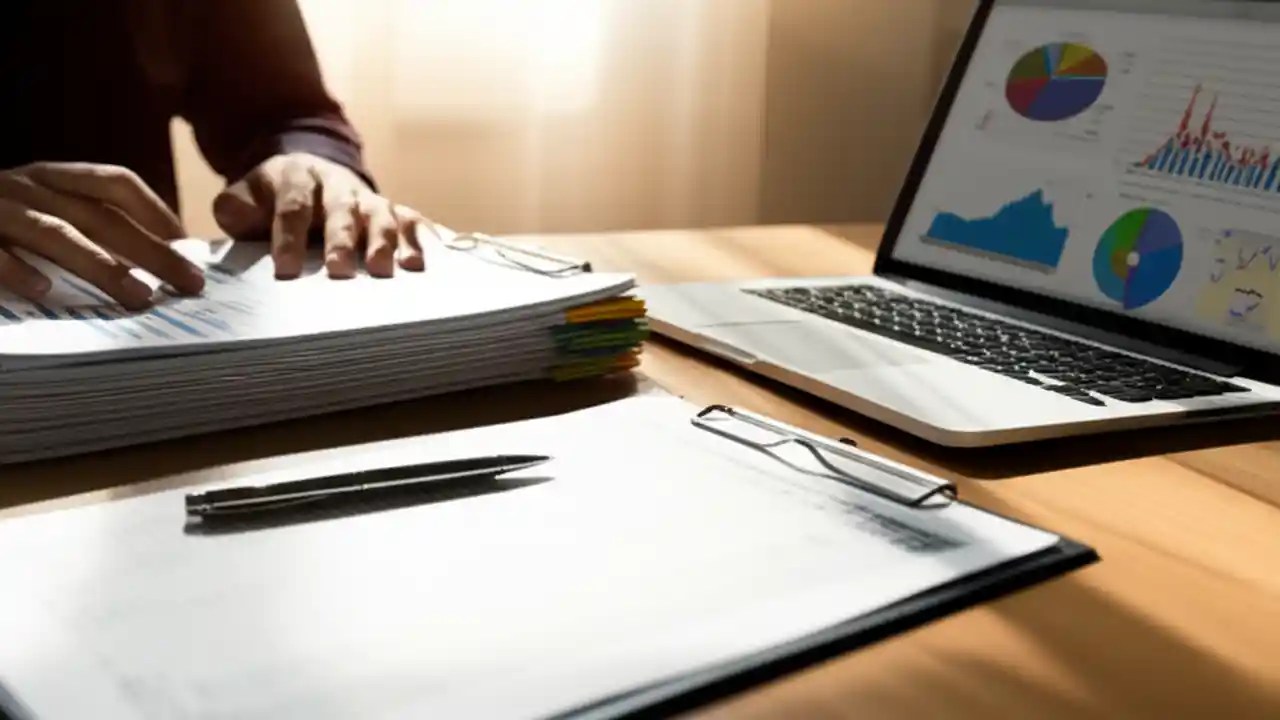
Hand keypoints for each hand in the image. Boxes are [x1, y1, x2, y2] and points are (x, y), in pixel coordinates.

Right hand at [0, 162, 203, 308]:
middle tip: (189, 284)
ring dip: (100, 264)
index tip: (188, 245)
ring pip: (53, 231)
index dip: (156, 210)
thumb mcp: (33, 211)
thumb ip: (79, 224)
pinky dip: (14, 268)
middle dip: (150, 250)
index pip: (113, 182)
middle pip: (98, 215)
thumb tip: (153, 257)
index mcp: (46, 178)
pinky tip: (44, 292)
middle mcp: (22, 186)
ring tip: (138, 296)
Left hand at [212, 153, 424, 279]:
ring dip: (385, 242)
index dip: (288, 237)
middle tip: (340, 271)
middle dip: (342, 240)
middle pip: (342, 209)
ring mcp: (369, 198)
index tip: (284, 271)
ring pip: (381, 215)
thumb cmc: (274, 200)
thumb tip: (239, 218)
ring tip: (387, 271)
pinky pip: (412, 221)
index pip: (293, 206)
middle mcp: (338, 185)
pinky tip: (425, 261)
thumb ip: (237, 208)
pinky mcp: (393, 210)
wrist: (310, 174)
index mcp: (297, 178)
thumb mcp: (246, 197)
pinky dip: (420, 239)